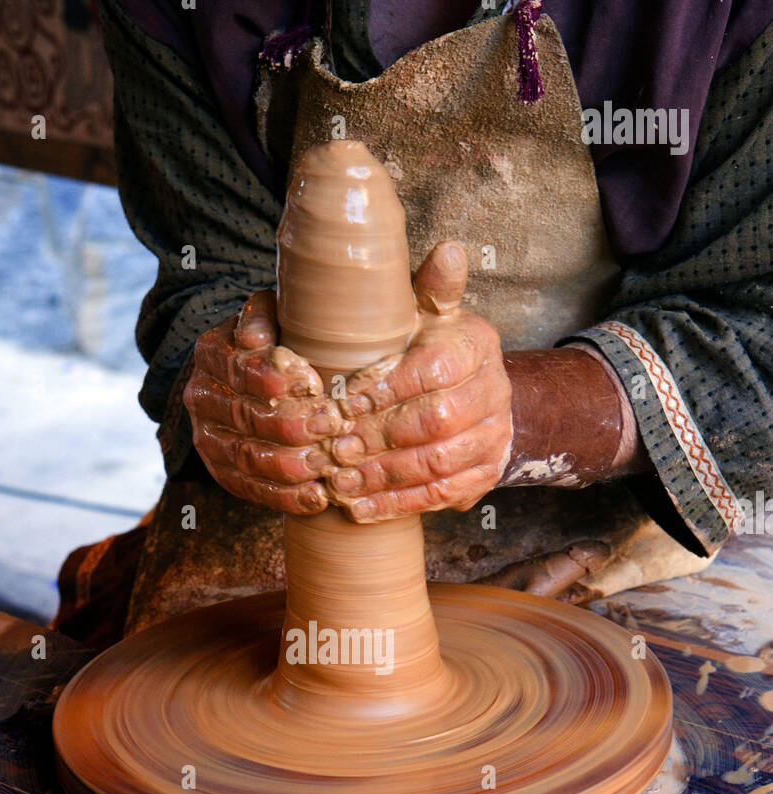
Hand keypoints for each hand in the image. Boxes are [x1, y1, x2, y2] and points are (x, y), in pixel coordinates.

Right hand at [183, 290, 341, 513]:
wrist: (253, 376)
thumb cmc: (280, 339)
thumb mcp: (273, 313)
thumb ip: (265, 315)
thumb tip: (255, 337)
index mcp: (212, 352)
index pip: (240, 368)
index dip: (276, 379)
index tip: (314, 384)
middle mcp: (202, 396)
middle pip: (245, 416)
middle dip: (292, 425)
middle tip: (332, 426)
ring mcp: (208, 438)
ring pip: (246, 457)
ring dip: (291, 466)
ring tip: (327, 464)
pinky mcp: (222, 471)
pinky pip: (250, 489)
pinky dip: (284, 498)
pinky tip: (316, 498)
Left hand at [324, 242, 512, 521]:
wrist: (474, 395)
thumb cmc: (432, 349)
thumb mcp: (429, 312)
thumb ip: (429, 288)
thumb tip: (448, 251)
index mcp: (477, 346)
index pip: (433, 369)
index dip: (386, 388)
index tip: (342, 400)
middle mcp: (494, 393)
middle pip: (436, 422)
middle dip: (379, 437)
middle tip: (333, 446)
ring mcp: (492, 439)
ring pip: (437, 465)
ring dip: (382, 476)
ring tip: (339, 479)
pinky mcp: (483, 477)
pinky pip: (440, 497)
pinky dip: (395, 505)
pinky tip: (358, 507)